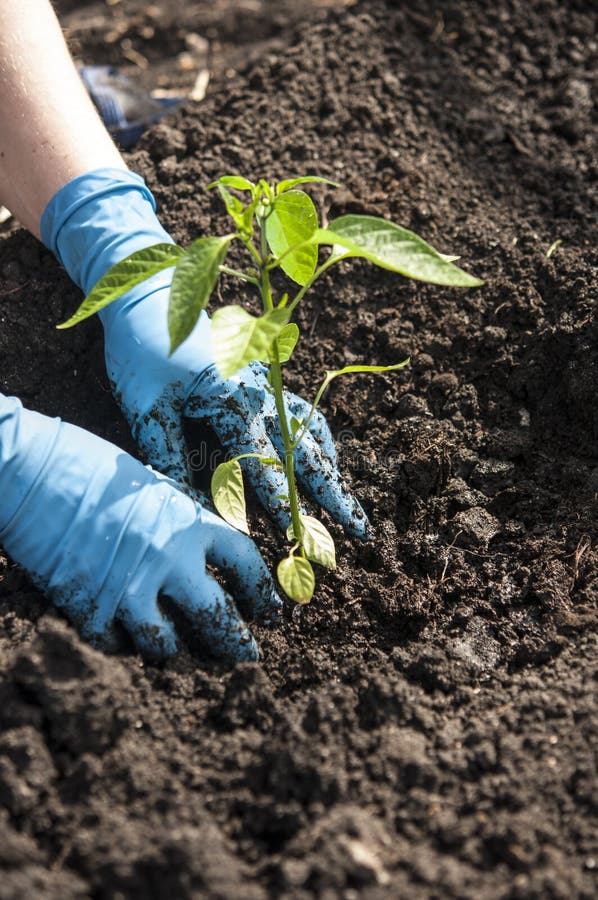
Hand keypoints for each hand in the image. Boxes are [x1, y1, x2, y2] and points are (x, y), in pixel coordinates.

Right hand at [0, 395, 280, 661]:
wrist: (33, 473)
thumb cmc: (92, 468)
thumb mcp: (153, 486)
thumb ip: (181, 523)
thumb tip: (202, 553)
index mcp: (191, 523)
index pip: (245, 563)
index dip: (262, 591)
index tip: (270, 609)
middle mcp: (170, 561)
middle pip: (218, 618)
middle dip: (237, 644)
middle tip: (247, 658)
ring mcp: (130, 590)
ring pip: (167, 646)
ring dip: (174, 652)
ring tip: (179, 656)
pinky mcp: (91, 610)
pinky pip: (117, 645)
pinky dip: (122, 645)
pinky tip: (122, 639)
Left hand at [41, 168, 368, 536]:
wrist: (149, 292)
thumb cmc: (142, 351)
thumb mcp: (145, 407)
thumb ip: (168, 457)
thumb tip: (189, 507)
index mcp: (231, 402)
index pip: (262, 467)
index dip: (280, 508)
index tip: (300, 541)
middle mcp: (260, 393)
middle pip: (305, 454)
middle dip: (332, 495)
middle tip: (360, 530)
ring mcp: (268, 381)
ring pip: (311, 432)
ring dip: (332, 470)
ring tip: (348, 504)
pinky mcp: (265, 374)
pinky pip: (303, 411)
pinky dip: (319, 438)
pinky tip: (324, 455)